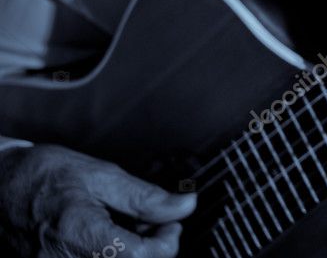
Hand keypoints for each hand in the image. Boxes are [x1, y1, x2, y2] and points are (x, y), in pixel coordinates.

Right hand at [0, 144, 195, 256]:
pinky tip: (109, 238)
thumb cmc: (43, 175)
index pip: (142, 257)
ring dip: (131, 253)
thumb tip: (184, 206)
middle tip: (152, 222)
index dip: (167, 241)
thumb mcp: (100, 175)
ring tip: (128, 227)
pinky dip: (110, 256)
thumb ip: (145, 197)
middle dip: (152, 248)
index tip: (170, 222)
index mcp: (79, 233)